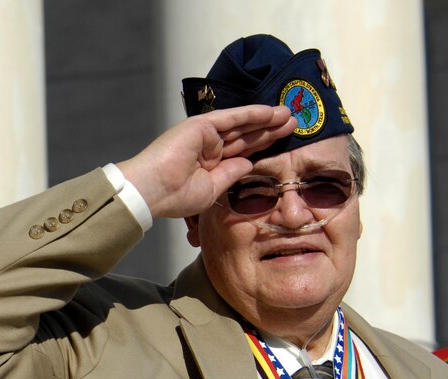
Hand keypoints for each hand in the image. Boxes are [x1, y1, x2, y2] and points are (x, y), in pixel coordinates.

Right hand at [116, 105, 295, 218]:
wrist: (153, 190)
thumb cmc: (175, 196)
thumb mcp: (212, 190)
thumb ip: (231, 174)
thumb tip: (248, 162)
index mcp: (209, 163)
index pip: (242, 151)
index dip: (262, 145)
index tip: (283, 142)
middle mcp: (208, 146)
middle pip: (246, 135)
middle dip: (269, 130)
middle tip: (294, 123)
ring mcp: (204, 134)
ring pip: (241, 124)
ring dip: (265, 119)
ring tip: (289, 114)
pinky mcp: (201, 125)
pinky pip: (232, 117)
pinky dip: (251, 113)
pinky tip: (270, 112)